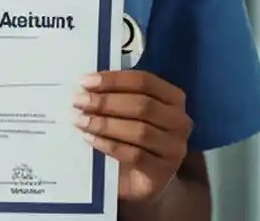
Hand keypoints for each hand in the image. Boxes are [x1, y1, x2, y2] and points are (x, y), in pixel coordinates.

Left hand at [72, 70, 191, 203]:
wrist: (139, 179)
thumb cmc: (131, 137)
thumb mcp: (126, 112)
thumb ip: (114, 96)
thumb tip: (86, 84)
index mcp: (173, 98)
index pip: (144, 81)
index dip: (113, 80)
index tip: (85, 81)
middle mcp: (179, 122)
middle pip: (143, 105)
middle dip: (106, 102)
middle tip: (79, 101)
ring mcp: (174, 148)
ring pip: (140, 131)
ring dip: (105, 124)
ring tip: (81, 120)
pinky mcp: (162, 172)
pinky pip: (135, 155)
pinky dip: (109, 145)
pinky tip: (90, 138)